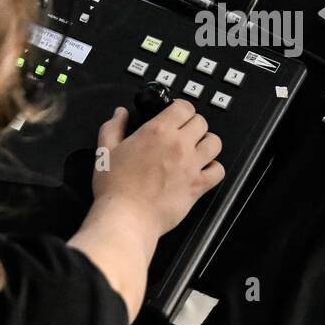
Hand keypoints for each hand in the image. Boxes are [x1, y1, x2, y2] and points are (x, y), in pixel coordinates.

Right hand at [92, 99, 224, 238]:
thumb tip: (120, 114)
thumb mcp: (105, 151)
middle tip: (183, 133)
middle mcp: (178, 144)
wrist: (127, 217)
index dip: (181, 109)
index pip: (184, 107)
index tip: (176, 115)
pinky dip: (213, 169)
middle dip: (193, 124)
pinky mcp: (198, 186)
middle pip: (202, 122)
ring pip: (215, 143)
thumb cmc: (116, 187)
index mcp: (157, 131)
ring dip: (206, 143)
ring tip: (196, 149)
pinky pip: (218, 171)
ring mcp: (191, 165)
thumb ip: (113, 127)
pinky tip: (202, 170)